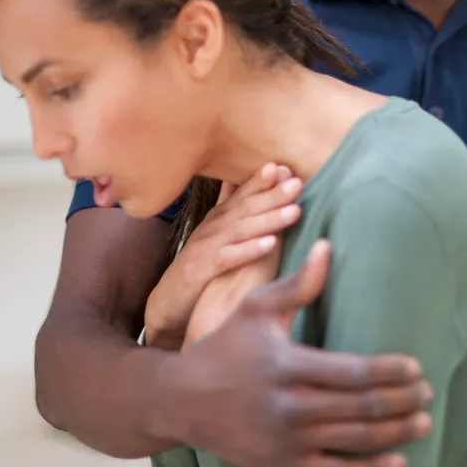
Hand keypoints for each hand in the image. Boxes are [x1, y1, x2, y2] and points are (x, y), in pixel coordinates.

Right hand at [144, 163, 302, 348]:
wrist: (168, 301)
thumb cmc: (199, 263)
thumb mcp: (215, 232)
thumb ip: (226, 206)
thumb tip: (235, 180)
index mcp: (220, 217)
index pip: (244, 194)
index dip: (262, 180)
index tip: (284, 165)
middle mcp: (213, 227)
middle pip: (246, 207)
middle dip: (273, 194)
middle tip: (298, 183)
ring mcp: (206, 247)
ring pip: (241, 230)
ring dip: (268, 220)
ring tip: (295, 211)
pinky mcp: (200, 270)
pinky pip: (228, 258)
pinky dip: (249, 250)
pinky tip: (270, 245)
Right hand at [160, 240, 433, 466]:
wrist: (181, 401)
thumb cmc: (225, 347)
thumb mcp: (257, 308)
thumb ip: (298, 284)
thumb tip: (327, 247)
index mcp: (288, 365)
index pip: (354, 372)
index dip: (392, 372)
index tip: (416, 367)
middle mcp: (291, 406)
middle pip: (363, 408)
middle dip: (403, 401)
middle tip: (428, 392)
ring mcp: (288, 440)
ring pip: (356, 442)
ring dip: (397, 434)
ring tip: (423, 422)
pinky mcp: (285, 464)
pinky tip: (399, 461)